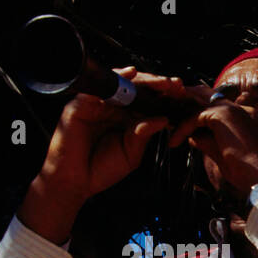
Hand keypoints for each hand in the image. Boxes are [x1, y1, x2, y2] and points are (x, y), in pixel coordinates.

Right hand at [20, 69, 205, 242]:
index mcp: (125, 120)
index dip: (163, 98)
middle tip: (175, 85)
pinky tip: (130, 75)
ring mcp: (96, 104)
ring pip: (121, 85)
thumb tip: (163, 118)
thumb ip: (144, 134)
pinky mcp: (81, 104)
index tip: (182, 96)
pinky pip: (99, 87)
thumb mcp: (131, 153)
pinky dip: (115, 79)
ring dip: (143, 81)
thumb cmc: (102, 169)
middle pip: (136, 90)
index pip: (146, 103)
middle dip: (157, 85)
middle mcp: (112, 109)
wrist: (75, 181)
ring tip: (162, 82)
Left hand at [173, 98, 257, 195]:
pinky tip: (175, 142)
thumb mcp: (223, 154)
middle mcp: (243, 109)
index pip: (219, 107)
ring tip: (169, 130)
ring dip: (181, 118)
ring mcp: (234, 109)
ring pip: (199, 105)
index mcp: (248, 117)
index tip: (186, 127)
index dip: (200, 115)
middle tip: (170, 120)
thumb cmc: (247, 173)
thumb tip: (191, 136)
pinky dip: (182, 128)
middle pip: (207, 97)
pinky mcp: (223, 115)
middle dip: (187, 107)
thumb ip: (208, 141)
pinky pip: (195, 117)